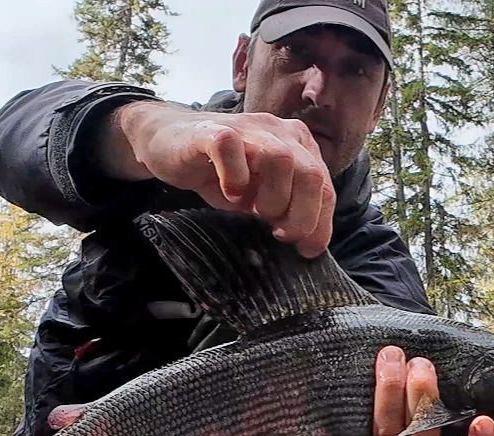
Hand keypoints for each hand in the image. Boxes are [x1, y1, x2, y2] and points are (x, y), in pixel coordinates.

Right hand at [105, 102, 334, 257]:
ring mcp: (246, 127)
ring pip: (280, 159)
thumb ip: (287, 209)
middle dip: (302, 214)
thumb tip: (309, 244)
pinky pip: (231, 148)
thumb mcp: (260, 196)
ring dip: (272, 197)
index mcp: (297, 144)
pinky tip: (229, 193)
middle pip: (310, 173)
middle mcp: (277, 130)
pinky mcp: (212, 131)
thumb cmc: (221, 174)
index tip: (306, 250)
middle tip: (280, 234)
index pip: (323, 185)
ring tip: (254, 212)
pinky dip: (234, 177)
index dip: (320, 222)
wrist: (169, 144)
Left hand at [326, 346, 493, 435]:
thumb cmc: (411, 400)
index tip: (483, 420)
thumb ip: (453, 382)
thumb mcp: (438, 397)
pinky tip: (359, 374)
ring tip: (392, 356)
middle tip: (421, 365)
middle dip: (425, 398)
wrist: (361, 424)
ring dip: (391, 391)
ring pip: (389, 430)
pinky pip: (358, 428)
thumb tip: (463, 343)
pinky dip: (363, 398)